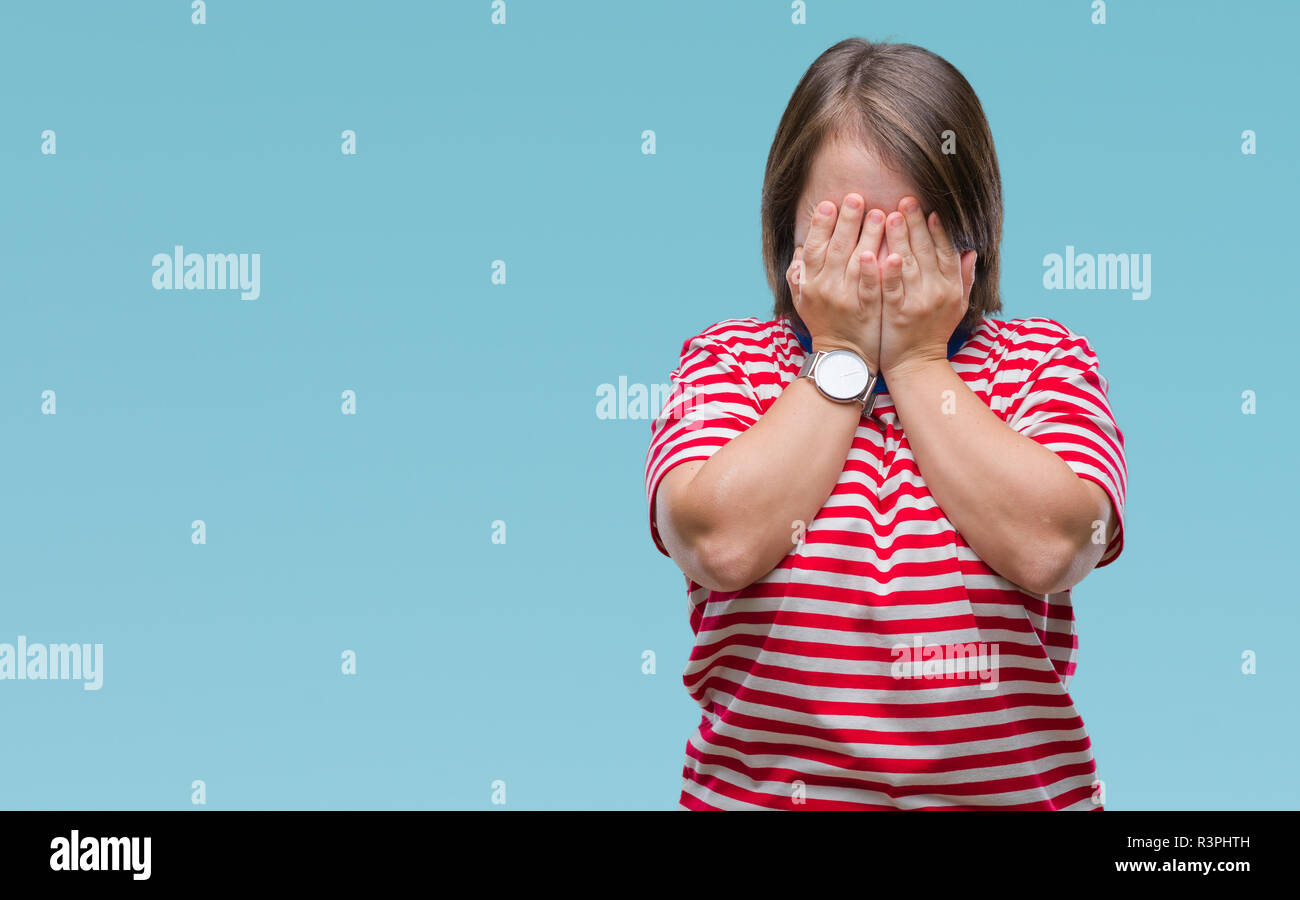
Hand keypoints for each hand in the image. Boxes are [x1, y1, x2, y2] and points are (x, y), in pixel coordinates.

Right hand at [785, 194, 885, 371]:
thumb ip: (799, 274)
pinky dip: (873, 270)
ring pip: (856, 262)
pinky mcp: (868, 310)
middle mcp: (826, 288)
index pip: (814, 247)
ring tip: (880, 212)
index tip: (829, 203)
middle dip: (847, 221)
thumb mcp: (803, 300)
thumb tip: (799, 248)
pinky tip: (881, 253)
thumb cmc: (824, 323)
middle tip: (857, 197)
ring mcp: (847, 299)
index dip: (821, 224)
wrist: (843, 357)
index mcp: (811, 282)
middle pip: (836, 248)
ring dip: (867, 236)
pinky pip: (870, 287)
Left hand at [877, 196, 977, 378]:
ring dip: (899, 238)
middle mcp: (936, 292)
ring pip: (908, 264)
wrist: (916, 365)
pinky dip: (887, 271)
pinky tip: (881, 254)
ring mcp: (916, 303)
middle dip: (916, 224)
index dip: (939, 230)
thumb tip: (971, 250)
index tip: (931, 210)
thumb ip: (963, 277)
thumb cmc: (933, 332)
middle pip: (926, 251)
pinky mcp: (896, 314)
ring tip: (890, 215)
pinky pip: (891, 288)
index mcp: (951, 287)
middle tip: (906, 201)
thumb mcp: (956, 306)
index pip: (946, 251)